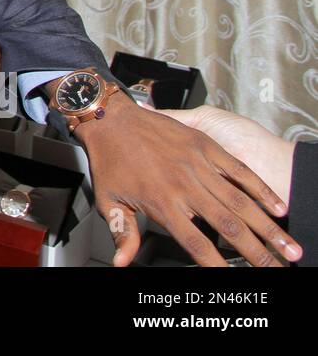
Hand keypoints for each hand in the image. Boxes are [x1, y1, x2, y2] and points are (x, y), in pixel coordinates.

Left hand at [69, 93, 302, 266]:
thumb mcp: (109, 199)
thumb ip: (123, 232)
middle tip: (277, 268)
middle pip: (227, 226)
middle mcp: (184, 186)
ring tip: (287, 247)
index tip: (231, 279)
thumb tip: (123, 262)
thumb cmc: (109, 158)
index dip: (214, 264)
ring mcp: (198, 165)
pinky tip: (278, 207)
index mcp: (162, 202)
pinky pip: (239, 170)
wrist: (110, 118)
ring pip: (240, 201)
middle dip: (256, 251)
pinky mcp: (205, 147)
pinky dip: (260, 189)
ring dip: (268, 227)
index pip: (195, 242)